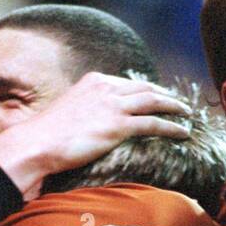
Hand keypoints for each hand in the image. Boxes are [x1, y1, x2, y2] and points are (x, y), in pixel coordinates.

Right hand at [0, 72, 190, 197]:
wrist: (37, 144)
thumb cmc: (46, 136)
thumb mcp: (67, 112)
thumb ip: (85, 110)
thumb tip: (91, 122)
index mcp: (94, 81)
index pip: (127, 83)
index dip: (147, 90)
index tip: (158, 97)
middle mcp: (106, 88)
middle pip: (145, 88)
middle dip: (165, 95)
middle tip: (179, 104)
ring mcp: (113, 106)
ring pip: (154, 102)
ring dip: (174, 107)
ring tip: (187, 114)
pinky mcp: (118, 126)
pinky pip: (153, 124)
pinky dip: (171, 127)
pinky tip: (183, 133)